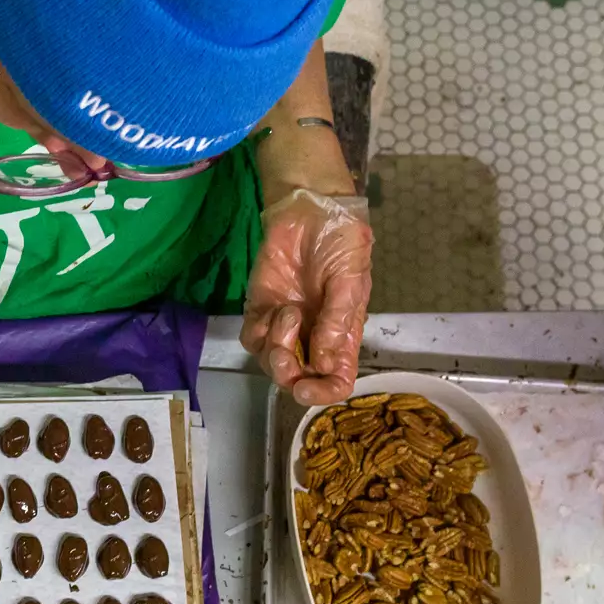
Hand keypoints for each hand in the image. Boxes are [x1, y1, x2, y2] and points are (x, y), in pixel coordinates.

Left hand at [241, 188, 372, 404]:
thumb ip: (338, 321)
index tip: (307, 389)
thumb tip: (327, 362)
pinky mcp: (260, 308)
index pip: (336, 379)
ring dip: (276, 350)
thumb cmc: (341, 243)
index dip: (323, 393)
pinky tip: (277, 310)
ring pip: (271, 361)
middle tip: (286, 357)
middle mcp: (313, 337)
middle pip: (298, 377)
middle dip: (290, 375)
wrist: (310, 210)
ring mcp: (285, 325)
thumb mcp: (351, 281)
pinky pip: (252, 337)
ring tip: (288, 315)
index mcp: (342, 336)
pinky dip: (261, 332)